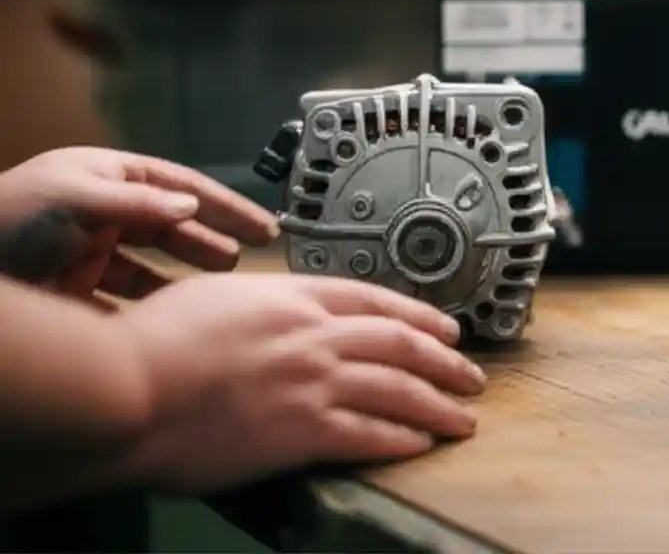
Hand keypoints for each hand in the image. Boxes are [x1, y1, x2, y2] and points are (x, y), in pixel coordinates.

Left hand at [0, 147, 278, 301]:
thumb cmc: (5, 219)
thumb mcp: (74, 197)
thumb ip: (137, 201)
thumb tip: (192, 205)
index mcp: (106, 178)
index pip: (181, 187)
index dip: (225, 206)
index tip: (262, 226)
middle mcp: (101, 214)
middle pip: (173, 228)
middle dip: (212, 243)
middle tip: (246, 261)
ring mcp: (87, 256)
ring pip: (153, 270)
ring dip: (185, 279)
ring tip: (216, 291)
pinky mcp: (73, 297)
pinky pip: (124, 307)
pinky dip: (150, 314)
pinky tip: (170, 322)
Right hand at [116, 273, 483, 492]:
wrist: (125, 387)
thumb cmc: (150, 344)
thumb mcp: (213, 297)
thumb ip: (260, 303)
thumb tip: (277, 311)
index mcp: (292, 297)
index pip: (375, 300)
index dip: (419, 315)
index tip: (445, 328)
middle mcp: (314, 335)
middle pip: (401, 343)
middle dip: (445, 361)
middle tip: (471, 374)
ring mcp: (313, 381)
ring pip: (399, 389)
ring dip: (439, 404)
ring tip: (463, 416)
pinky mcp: (304, 430)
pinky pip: (370, 433)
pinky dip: (403, 438)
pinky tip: (422, 443)